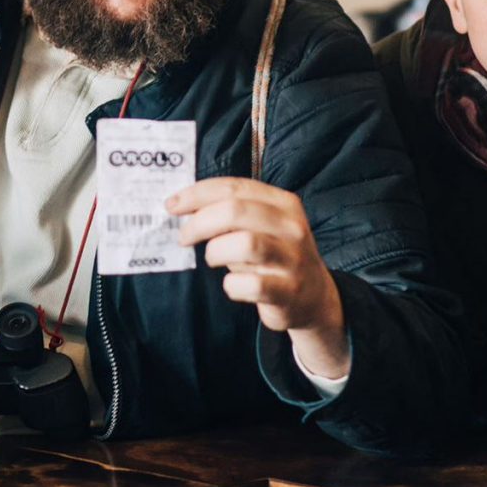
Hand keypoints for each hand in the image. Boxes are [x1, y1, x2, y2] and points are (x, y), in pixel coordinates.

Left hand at [167, 177, 347, 377]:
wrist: (313, 298)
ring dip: (216, 252)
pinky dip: (232, 286)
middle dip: (199, 222)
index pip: (234, 187)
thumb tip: (183, 205)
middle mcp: (291, 227)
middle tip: (184, 236)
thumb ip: (230, 212)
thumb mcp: (261, 226)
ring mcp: (293, 259)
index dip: (197, 194)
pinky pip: (250, 285)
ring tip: (213, 259)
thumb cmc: (274, 256)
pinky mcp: (289, 291)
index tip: (172, 204)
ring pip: (244, 244)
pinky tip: (233, 286)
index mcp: (283, 203)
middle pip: (235, 211)